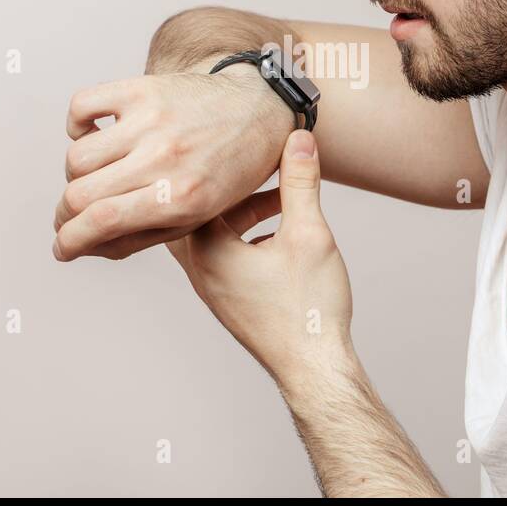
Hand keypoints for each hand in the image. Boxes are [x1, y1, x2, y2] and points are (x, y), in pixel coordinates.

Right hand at [54, 68, 291, 260]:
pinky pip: (80, 106)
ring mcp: (152, 120)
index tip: (63, 247)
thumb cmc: (228, 171)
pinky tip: (95, 135)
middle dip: (66, 215)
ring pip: (76, 157)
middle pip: (80, 193)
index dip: (69, 241)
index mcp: (182, 197)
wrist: (260, 110)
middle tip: (71, 216)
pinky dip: (77, 125)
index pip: (101, 222)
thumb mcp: (196, 217)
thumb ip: (138, 236)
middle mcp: (165, 157)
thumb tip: (82, 245)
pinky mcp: (143, 89)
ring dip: (76, 174)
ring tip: (97, 175)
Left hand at [166, 128, 353, 386]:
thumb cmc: (308, 310)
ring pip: (209, 229)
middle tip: (248, 156)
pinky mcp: (227, 296)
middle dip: (220, 181)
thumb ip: (299, 182)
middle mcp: (198, 267)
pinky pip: (222, 250)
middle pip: (193, 206)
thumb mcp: (309, 233)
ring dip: (237, 206)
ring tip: (274, 188)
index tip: (240, 136)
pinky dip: (243, 230)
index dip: (218, 157)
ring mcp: (211, 284)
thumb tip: (298, 137)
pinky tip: (279, 224)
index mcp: (207, 248)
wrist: (313, 369)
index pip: (194, 187)